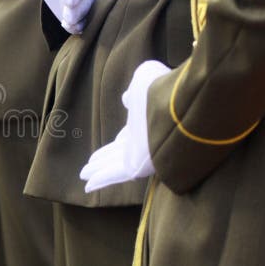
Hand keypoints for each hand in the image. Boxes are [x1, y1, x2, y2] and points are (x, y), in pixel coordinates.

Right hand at [80, 61, 170, 191]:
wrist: (180, 106)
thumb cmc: (164, 90)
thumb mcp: (146, 79)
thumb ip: (135, 89)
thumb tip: (126, 98)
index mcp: (145, 123)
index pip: (127, 137)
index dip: (116, 142)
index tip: (109, 145)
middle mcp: (143, 142)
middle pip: (118, 154)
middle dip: (103, 160)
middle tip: (89, 166)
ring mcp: (140, 156)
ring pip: (113, 166)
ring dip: (98, 172)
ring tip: (84, 177)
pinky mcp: (138, 167)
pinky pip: (115, 175)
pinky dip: (101, 180)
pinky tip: (88, 186)